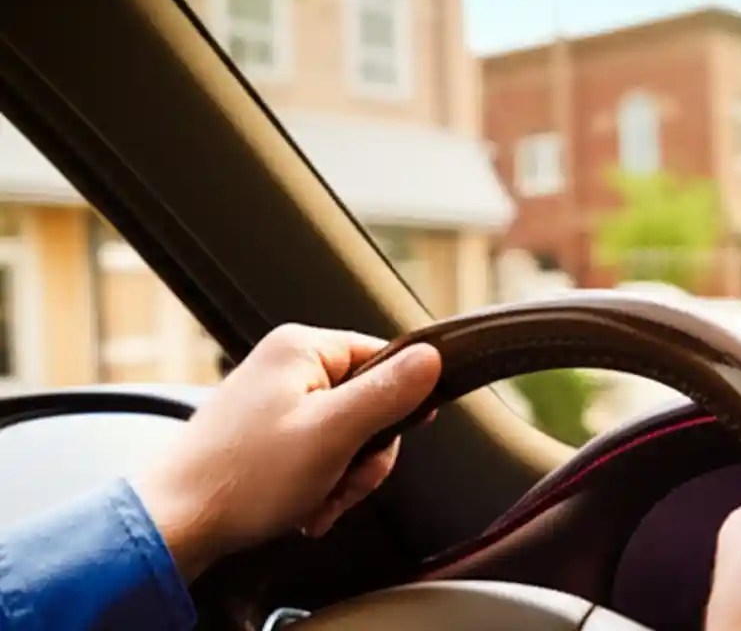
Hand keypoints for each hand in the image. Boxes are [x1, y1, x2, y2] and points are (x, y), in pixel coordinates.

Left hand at [133, 323, 440, 579]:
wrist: (175, 524)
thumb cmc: (242, 478)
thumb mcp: (333, 433)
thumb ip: (388, 393)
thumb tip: (433, 357)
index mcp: (302, 348)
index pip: (385, 358)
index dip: (397, 405)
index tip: (386, 441)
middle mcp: (288, 365)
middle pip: (369, 403)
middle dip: (364, 456)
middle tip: (343, 482)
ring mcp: (275, 399)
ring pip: (347, 434)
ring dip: (342, 477)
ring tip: (318, 500)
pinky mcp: (267, 433)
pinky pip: (319, 451)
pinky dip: (320, 483)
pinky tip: (305, 506)